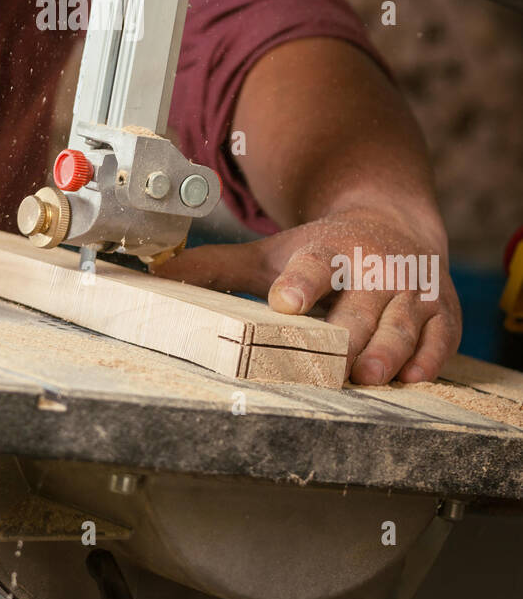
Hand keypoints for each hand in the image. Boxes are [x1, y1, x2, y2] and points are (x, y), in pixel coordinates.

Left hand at [152, 205, 461, 383]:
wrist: (393, 221)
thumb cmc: (326, 251)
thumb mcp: (272, 253)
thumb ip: (217, 267)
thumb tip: (155, 275)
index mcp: (328, 250)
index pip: (312, 265)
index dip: (300, 284)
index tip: (285, 303)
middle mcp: (373, 268)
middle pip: (360, 306)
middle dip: (348, 335)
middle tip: (334, 365)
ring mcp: (410, 290)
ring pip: (402, 324)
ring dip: (389, 350)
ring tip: (371, 376)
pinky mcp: (441, 312)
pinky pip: (440, 338)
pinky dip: (429, 358)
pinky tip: (413, 377)